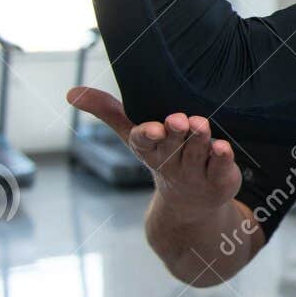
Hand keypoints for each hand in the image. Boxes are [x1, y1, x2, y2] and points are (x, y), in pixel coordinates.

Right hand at [66, 87, 240, 214]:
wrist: (192, 203)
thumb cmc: (163, 157)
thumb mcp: (135, 136)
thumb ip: (109, 112)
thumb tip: (71, 93)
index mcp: (151, 150)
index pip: (144, 142)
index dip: (147, 135)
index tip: (152, 128)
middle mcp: (173, 161)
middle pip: (172, 145)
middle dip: (174, 133)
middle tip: (178, 119)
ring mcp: (197, 172)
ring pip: (198, 153)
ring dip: (199, 139)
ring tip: (200, 125)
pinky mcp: (220, 179)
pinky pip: (221, 167)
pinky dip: (222, 157)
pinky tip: (223, 147)